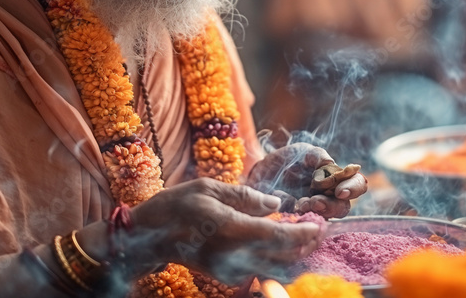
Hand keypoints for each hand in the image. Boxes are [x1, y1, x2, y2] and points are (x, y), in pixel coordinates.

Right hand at [126, 178, 320, 283]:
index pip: (279, 237)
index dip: (304, 233)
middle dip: (305, 244)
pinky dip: (276, 261)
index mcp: (232, 229)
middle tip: (318, 229)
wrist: (147, 239)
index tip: (318, 225)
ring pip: (275, 268)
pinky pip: (260, 272)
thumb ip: (245, 196)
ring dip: (293, 255)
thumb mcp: (209, 189)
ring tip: (303, 236)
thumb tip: (276, 204)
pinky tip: (278, 245)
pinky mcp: (226, 277)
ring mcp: (230, 270)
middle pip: (283, 257)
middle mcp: (234, 255)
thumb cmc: (175, 207)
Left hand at [247, 143, 367, 218]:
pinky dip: (297, 215)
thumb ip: (317, 156)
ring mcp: (315, 211)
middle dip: (331, 206)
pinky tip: (286, 204)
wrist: (261, 173)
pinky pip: (306, 224)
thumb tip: (331, 165)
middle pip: (344, 207)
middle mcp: (330, 197)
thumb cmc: (287, 160)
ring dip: (315, 213)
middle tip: (315, 202)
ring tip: (301, 204)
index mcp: (336, 178)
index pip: (356, 184)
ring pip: (326, 218)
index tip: (339, 191)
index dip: (353, 188)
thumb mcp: (302, 152)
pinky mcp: (300, 222)